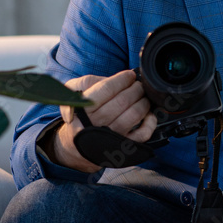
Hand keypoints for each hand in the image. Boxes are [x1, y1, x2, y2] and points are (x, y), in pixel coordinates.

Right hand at [43, 70, 157, 172]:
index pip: (107, 89)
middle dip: (135, 89)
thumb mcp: (72, 94)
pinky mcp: (122, 147)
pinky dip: (150, 121)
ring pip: (134, 115)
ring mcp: (110, 138)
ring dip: (143, 102)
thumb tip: (115, 79)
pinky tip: (147, 114)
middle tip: (137, 85)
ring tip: (142, 97)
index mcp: (81, 110)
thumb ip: (87, 82)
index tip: (129, 75)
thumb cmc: (77, 114)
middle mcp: (95, 125)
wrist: (73, 146)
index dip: (122, 79)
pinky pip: (142, 134)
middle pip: (123, 101)